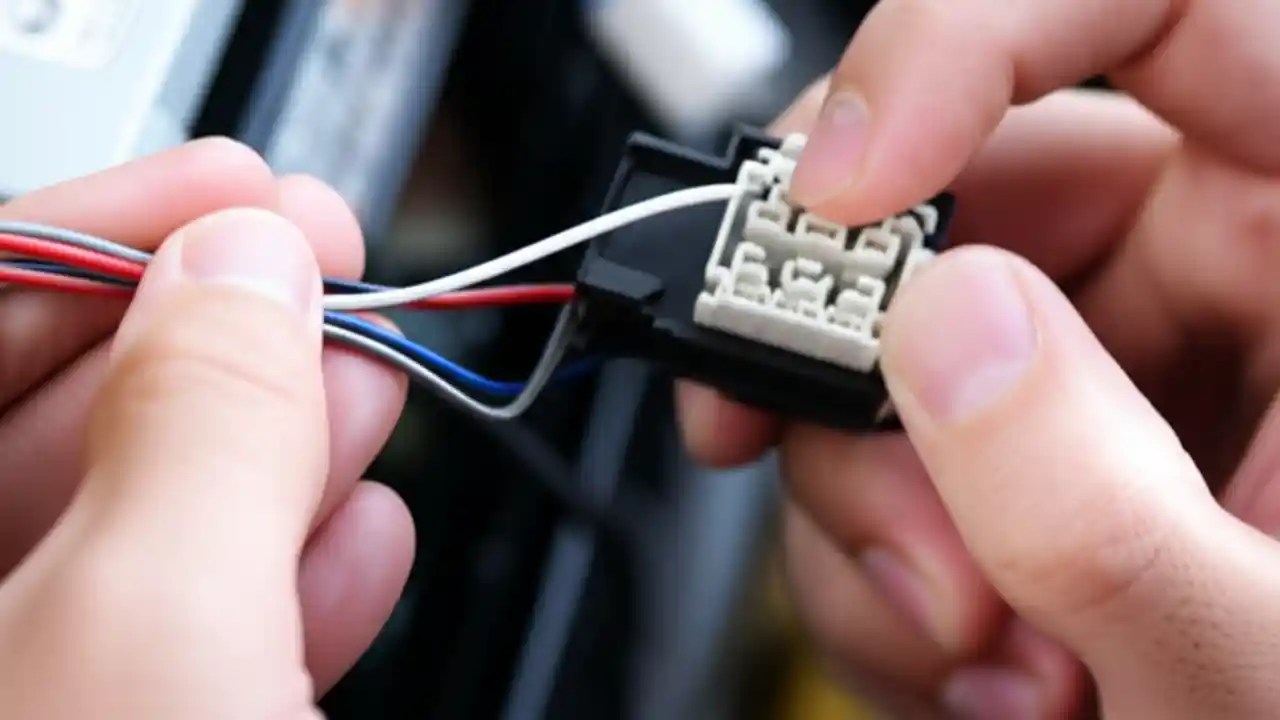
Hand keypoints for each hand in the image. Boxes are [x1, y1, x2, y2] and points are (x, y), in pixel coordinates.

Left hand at [0, 140, 411, 715]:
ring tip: (373, 380)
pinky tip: (364, 534)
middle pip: (53, 418)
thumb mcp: (158, 628)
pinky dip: (296, 579)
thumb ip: (201, 424)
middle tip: (320, 265)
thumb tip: (246, 272)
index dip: (97, 240)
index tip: (232, 191)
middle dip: (212, 330)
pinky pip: (206, 645)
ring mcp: (52, 704)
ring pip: (145, 532)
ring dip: (279, 445)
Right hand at [679, 3, 1279, 717]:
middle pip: (954, 210)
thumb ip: (1104, 508)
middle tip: (869, 503)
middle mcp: (1201, 287)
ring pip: (880, 354)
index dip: (973, 41)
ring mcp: (1093, 377)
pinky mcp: (1013, 463)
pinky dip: (869, 567)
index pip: (1162, 11)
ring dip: (866, 510)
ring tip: (966, 645)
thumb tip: (944, 329)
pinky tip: (963, 657)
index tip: (849, 186)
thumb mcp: (1264, 671)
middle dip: (860, 368)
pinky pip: (871, 458)